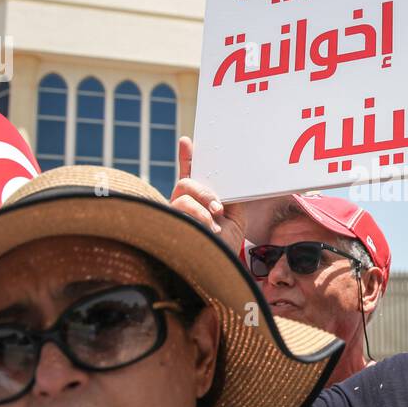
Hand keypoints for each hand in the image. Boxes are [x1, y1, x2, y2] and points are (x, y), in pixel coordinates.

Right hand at [170, 136, 247, 254]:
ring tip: (215, 220)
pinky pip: (181, 206)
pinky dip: (199, 215)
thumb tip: (232, 176)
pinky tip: (209, 227)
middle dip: (204, 189)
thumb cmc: (227, 242)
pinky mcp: (170, 222)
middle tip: (218, 205)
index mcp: (199, 199)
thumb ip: (231, 194)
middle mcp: (183, 204)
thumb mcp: (236, 214)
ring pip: (183, 193)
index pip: (190, 174)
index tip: (186, 141)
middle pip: (186, 182)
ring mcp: (175, 214)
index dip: (187, 157)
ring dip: (203, 204)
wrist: (220, 265)